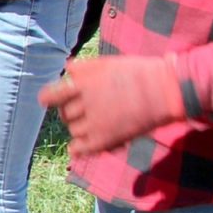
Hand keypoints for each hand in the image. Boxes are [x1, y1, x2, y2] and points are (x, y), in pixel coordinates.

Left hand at [39, 55, 185, 154]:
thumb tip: (67, 69)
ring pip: (73, 131)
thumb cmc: (138, 73)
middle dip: (70, 113)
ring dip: (79, 128)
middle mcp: (84, 103)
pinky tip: (79, 147)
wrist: (164, 90)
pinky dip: (78, 149)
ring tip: (94, 124)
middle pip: (64, 115)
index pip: (51, 96)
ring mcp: (94, 122)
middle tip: (84, 111)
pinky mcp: (104, 139)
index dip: (48, 99)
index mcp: (82, 83)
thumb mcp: (107, 63)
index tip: (48, 100)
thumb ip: (84, 68)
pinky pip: (80, 149)